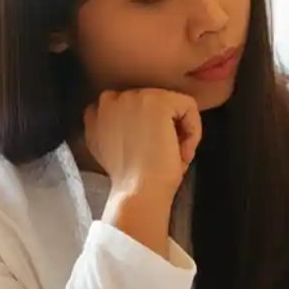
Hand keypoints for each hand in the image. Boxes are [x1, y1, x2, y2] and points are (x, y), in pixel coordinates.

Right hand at [84, 89, 200, 256]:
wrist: (138, 192)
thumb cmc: (132, 182)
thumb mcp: (113, 153)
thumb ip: (118, 131)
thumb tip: (145, 123)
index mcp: (94, 115)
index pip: (127, 108)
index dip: (145, 127)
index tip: (151, 150)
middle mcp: (108, 100)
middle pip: (150, 103)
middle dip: (162, 127)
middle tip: (165, 155)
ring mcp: (132, 97)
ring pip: (171, 103)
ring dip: (178, 129)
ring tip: (173, 155)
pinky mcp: (157, 100)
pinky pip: (188, 106)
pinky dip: (194, 129)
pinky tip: (182, 151)